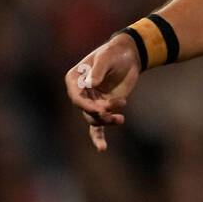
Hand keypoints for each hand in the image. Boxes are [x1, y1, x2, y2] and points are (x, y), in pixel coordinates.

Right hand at [64, 34, 141, 151]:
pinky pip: (98, 126)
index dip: (86, 106)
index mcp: (74, 80)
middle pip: (86, 111)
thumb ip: (98, 70)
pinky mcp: (104, 108)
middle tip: (116, 106)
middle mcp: (80, 94)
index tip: (101, 108)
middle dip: (100, 112)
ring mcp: (92, 102)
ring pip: (94, 119)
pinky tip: (102, 148)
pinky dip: (98, 137)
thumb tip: (91, 83)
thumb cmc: (114, 53)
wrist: (128, 56)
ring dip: (107, 121)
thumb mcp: (106, 57)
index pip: (76, 98)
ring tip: (121, 118)